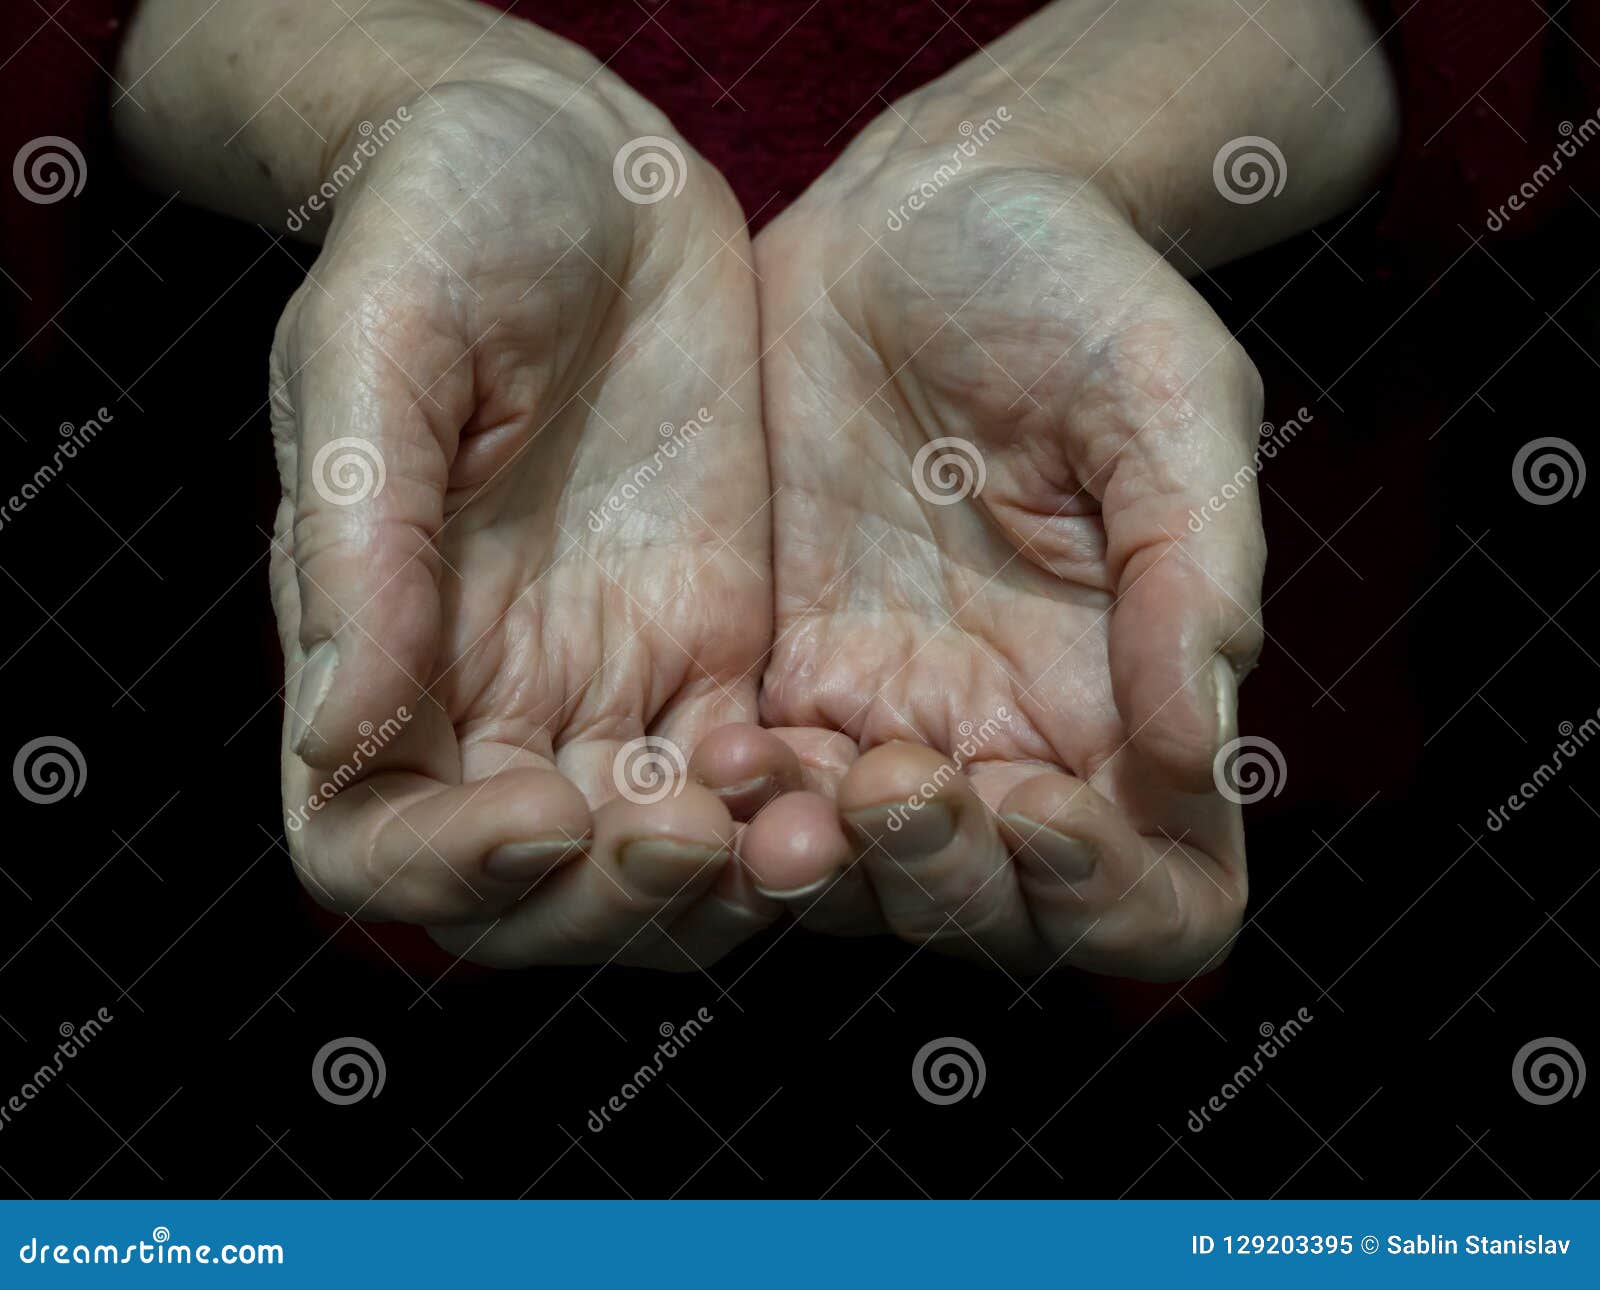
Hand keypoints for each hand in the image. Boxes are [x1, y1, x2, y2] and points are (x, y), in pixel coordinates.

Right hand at [112, 0, 784, 967]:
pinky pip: (754, 774)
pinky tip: (847, 774)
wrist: (584, 172)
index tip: (548, 821)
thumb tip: (340, 738)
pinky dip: (795, 803)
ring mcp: (612, 681)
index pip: (375, 842)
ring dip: (723, 879)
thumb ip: (358, 551)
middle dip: (611, 900)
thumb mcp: (377, 357)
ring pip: (659, 856)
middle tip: (698, 844)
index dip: (448, 872)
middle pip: (534, 890)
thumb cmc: (441, 230)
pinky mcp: (718, 646)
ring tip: (802, 836)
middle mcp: (490, 698)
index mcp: (374, 652)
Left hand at [727, 0, 1395, 980]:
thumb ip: (1195, 573)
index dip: (1105, 895)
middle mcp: (1009, 741)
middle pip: (988, 912)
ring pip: (854, 880)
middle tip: (887, 780)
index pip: (1160, 897)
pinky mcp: (779, 676)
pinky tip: (710, 742)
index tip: (1036, 802)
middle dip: (936, 880)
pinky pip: (752, 796)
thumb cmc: (1079, 294)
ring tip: (765, 770)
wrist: (923, 222)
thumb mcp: (1169, 403)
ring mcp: (885, 718)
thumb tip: (1200, 751)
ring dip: (814, 862)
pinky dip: (730, 806)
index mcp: (1131, 704)